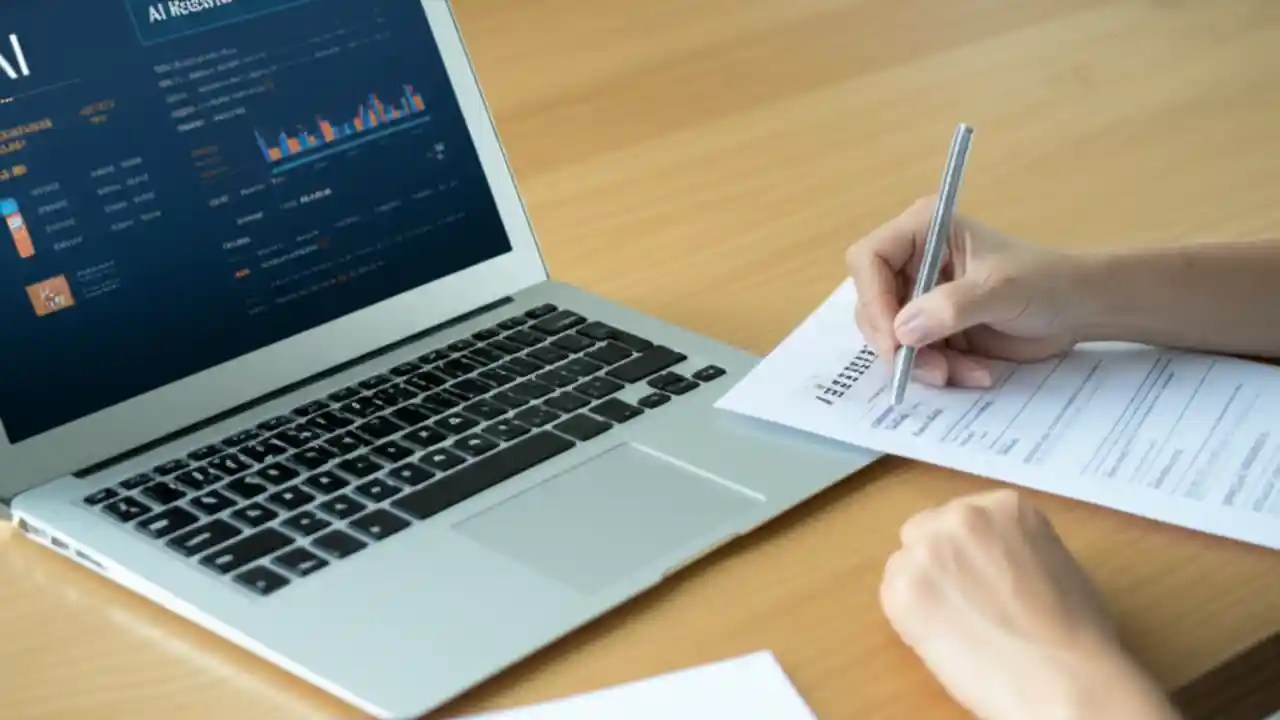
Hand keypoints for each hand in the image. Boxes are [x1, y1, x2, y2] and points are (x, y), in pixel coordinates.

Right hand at [846, 198, 1082, 386]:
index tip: (894, 340)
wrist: (1079, 311)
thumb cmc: (1046, 283)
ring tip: (964, 372)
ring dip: (923, 363)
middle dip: (899, 343)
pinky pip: (914, 356)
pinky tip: (976, 372)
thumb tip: (903, 332)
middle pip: (871, 304)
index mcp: (923, 230)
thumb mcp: (1001, 290)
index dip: (873, 300)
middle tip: (932, 368)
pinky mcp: (931, 328)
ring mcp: (919, 296)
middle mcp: (912, 260)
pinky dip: (940, 370)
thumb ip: (952, 307)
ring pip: (890, 337)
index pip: (868, 259)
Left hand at [880, 490, 1179, 719]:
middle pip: (926, 530)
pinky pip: (893, 594)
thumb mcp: (1054, 562)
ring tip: (957, 626)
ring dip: (922, 589)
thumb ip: (1014, 548)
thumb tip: (991, 561)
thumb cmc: (1078, 634)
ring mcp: (929, 548)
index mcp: (1005, 506)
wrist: (1068, 680)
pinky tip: (944, 639)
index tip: (978, 577)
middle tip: (960, 600)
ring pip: (905, 562)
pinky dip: (909, 617)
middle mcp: (962, 515)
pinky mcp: (904, 586)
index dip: (967, 552)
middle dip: (938, 562)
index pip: (963, 518)